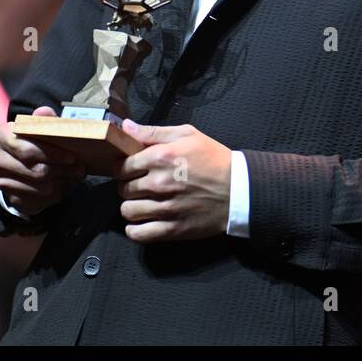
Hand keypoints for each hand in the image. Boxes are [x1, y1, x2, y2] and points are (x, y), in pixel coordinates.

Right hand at [0, 106, 87, 215]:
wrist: (16, 165)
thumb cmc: (31, 141)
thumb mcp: (36, 127)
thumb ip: (42, 119)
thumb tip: (45, 111)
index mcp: (1, 135)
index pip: (28, 149)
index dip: (52, 154)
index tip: (72, 157)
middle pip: (36, 170)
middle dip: (62, 170)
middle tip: (80, 169)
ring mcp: (1, 181)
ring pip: (40, 187)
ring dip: (61, 183)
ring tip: (73, 176)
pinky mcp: (11, 197)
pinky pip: (40, 200)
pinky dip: (55, 194)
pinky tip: (63, 185)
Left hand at [114, 121, 231, 242]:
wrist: (239, 189)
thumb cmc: (214, 160)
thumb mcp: (187, 135)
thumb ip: (153, 131)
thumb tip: (125, 127)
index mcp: (161, 157)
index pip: (122, 166)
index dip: (123, 167)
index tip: (130, 169)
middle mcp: (159, 183)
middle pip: (123, 188)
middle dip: (128, 186)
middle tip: (140, 185)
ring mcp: (165, 208)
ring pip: (127, 211)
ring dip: (131, 207)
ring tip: (142, 203)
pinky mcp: (172, 229)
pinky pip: (139, 234)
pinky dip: (135, 230)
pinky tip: (142, 222)